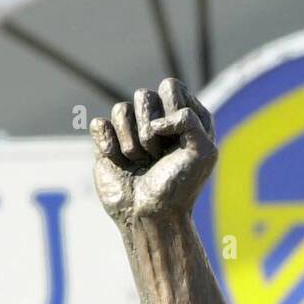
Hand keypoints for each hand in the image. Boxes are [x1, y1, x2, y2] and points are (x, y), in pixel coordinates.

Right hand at [90, 78, 216, 226]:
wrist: (150, 216)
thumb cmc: (179, 187)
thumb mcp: (203, 153)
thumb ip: (192, 120)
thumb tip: (157, 121)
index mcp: (185, 117)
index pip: (171, 87)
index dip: (170, 109)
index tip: (175, 140)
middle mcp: (159, 120)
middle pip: (143, 95)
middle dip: (149, 131)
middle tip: (157, 156)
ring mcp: (132, 130)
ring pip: (121, 109)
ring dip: (131, 142)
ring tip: (141, 163)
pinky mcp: (108, 142)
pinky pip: (100, 124)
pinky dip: (109, 145)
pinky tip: (119, 163)